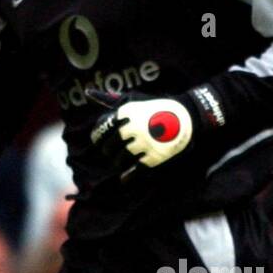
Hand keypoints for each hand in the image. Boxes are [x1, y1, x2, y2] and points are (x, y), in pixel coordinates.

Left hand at [88, 86, 226, 177]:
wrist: (185, 115)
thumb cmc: (154, 106)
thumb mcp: (132, 99)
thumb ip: (109, 99)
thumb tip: (88, 93)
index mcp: (126, 114)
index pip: (103, 131)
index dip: (98, 138)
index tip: (99, 141)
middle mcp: (134, 129)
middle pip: (110, 147)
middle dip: (108, 151)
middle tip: (110, 152)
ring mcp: (144, 143)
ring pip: (121, 159)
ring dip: (117, 162)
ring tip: (119, 161)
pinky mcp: (155, 156)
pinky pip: (136, 170)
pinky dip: (128, 176)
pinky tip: (124, 178)